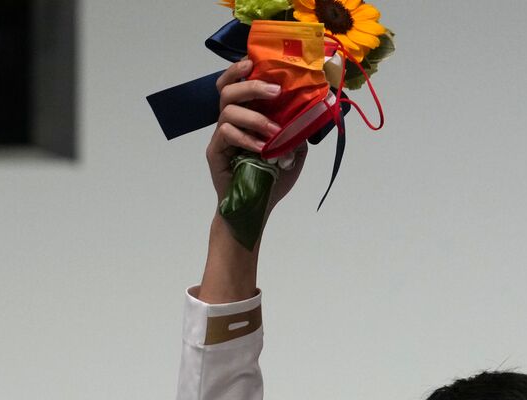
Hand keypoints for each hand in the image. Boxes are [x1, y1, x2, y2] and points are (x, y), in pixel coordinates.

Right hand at [207, 59, 306, 208]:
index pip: (236, 83)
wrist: (255, 210)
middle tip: (275, 91)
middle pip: (227, 89)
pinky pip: (226, 134)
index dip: (241, 69)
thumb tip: (312, 111)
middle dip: (251, 85)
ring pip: (227, 110)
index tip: (256, 62)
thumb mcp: (293, 152)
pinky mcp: (215, 152)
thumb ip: (297, 130)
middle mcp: (230, 121)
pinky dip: (246, 138)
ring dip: (255, 117)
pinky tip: (261, 149)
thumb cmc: (271, 181)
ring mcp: (221, 137)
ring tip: (274, 131)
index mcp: (246, 115)